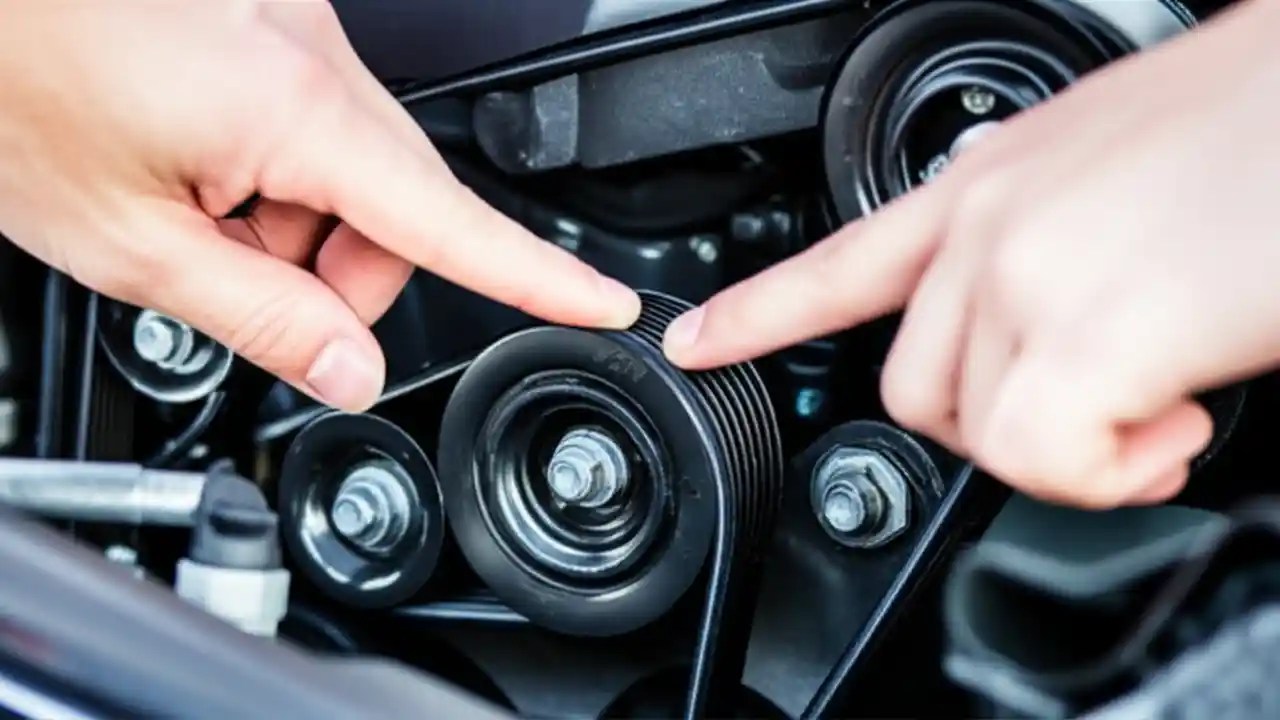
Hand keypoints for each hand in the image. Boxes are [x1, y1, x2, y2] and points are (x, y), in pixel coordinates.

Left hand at [0, 2, 638, 411]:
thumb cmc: (7, 79)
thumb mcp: (128, 240)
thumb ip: (261, 317)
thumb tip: (352, 369)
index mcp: (289, 106)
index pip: (448, 219)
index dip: (537, 276)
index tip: (602, 302)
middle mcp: (310, 48)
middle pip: (399, 200)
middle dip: (344, 268)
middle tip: (254, 285)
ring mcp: (291, 22)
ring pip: (357, 164)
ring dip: (303, 219)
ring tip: (200, 214)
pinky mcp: (268, 15)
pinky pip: (317, 116)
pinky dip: (279, 167)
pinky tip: (201, 166)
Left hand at [662, 0, 1279, 508]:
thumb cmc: (1270, 131)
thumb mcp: (1123, 168)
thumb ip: (1050, 235)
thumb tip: (1043, 313)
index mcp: (991, 180)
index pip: (838, 260)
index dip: (757, 312)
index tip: (695, 341)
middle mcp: (987, 225)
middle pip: (914, 390)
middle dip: (1002, 427)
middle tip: (1099, 409)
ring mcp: (1025, 277)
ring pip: (984, 436)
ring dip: (1078, 453)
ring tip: (1162, 408)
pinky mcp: (1084, 334)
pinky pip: (1040, 461)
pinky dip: (1109, 473)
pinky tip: (1171, 427)